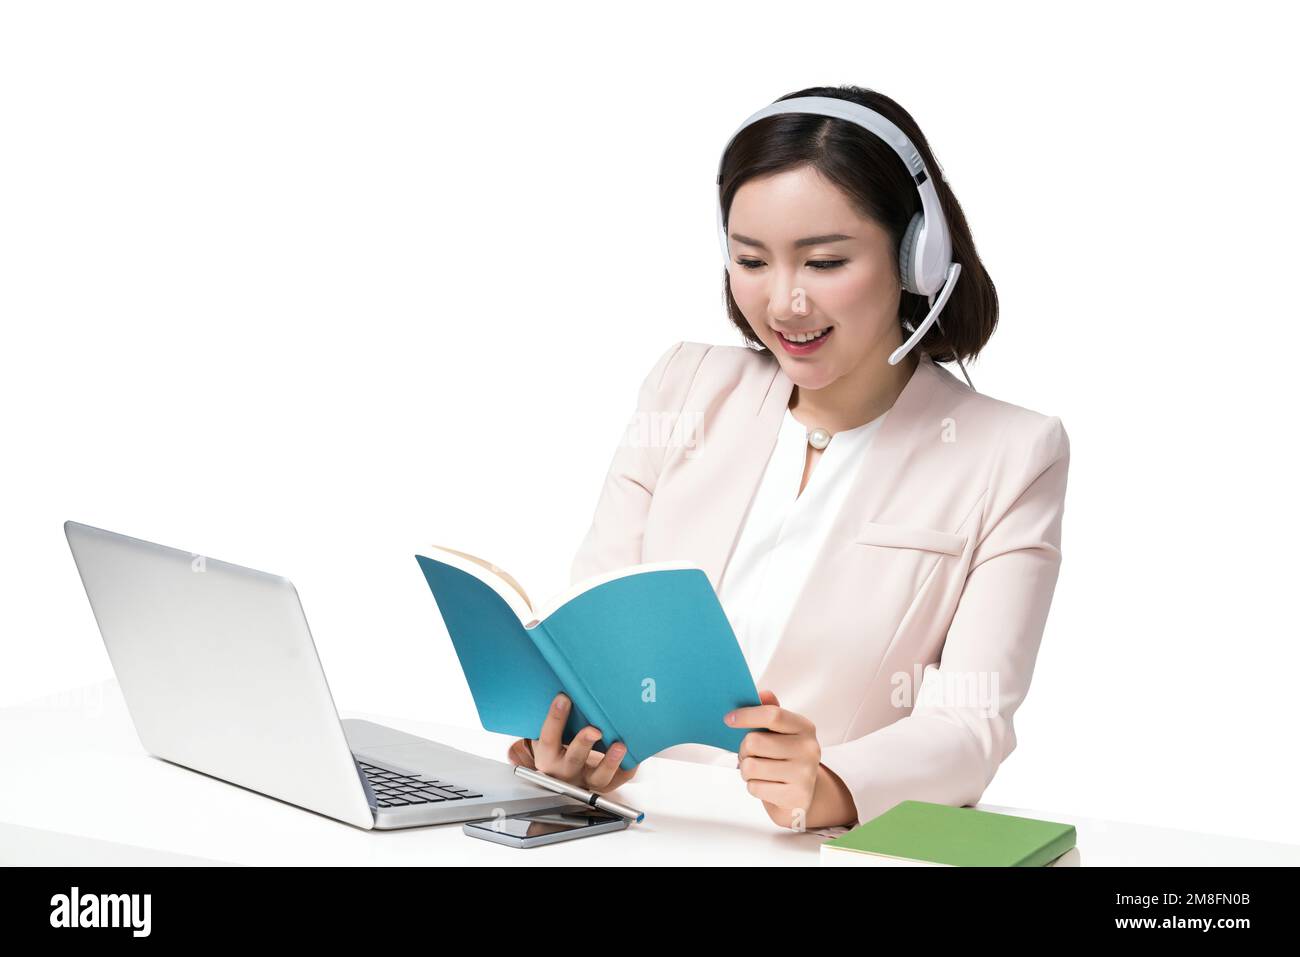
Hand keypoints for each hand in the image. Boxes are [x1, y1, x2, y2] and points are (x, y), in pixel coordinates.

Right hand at [506, 692, 637, 793]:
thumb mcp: (551, 731)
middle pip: (573, 759)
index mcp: (548, 755)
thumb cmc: (559, 742)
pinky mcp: (606, 783)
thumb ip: (557, 714)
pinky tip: (635, 754)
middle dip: (583, 743)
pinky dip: (627, 767)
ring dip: (609, 762)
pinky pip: (619, 778)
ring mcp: (586, 779)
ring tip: (620, 746)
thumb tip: (566, 679)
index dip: (555, 719)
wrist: (564, 770)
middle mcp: (565, 771)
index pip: (548, 738)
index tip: (564, 697)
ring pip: (598, 777)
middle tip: (594, 729)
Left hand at [726, 689, 855, 828]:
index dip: (746, 715)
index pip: (773, 715)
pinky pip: (755, 788)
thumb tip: (763, 693)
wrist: (802, 794)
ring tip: (757, 769)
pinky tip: (765, 784)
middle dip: (743, 749)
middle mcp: (809, 749)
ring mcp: (804, 774)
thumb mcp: (781, 732)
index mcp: (805, 727)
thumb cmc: (784, 756)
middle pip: (754, 742)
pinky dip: (753, 786)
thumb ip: (770, 711)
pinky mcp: (796, 797)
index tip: (728, 719)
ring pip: (750, 767)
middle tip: (748, 753)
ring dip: (746, 769)